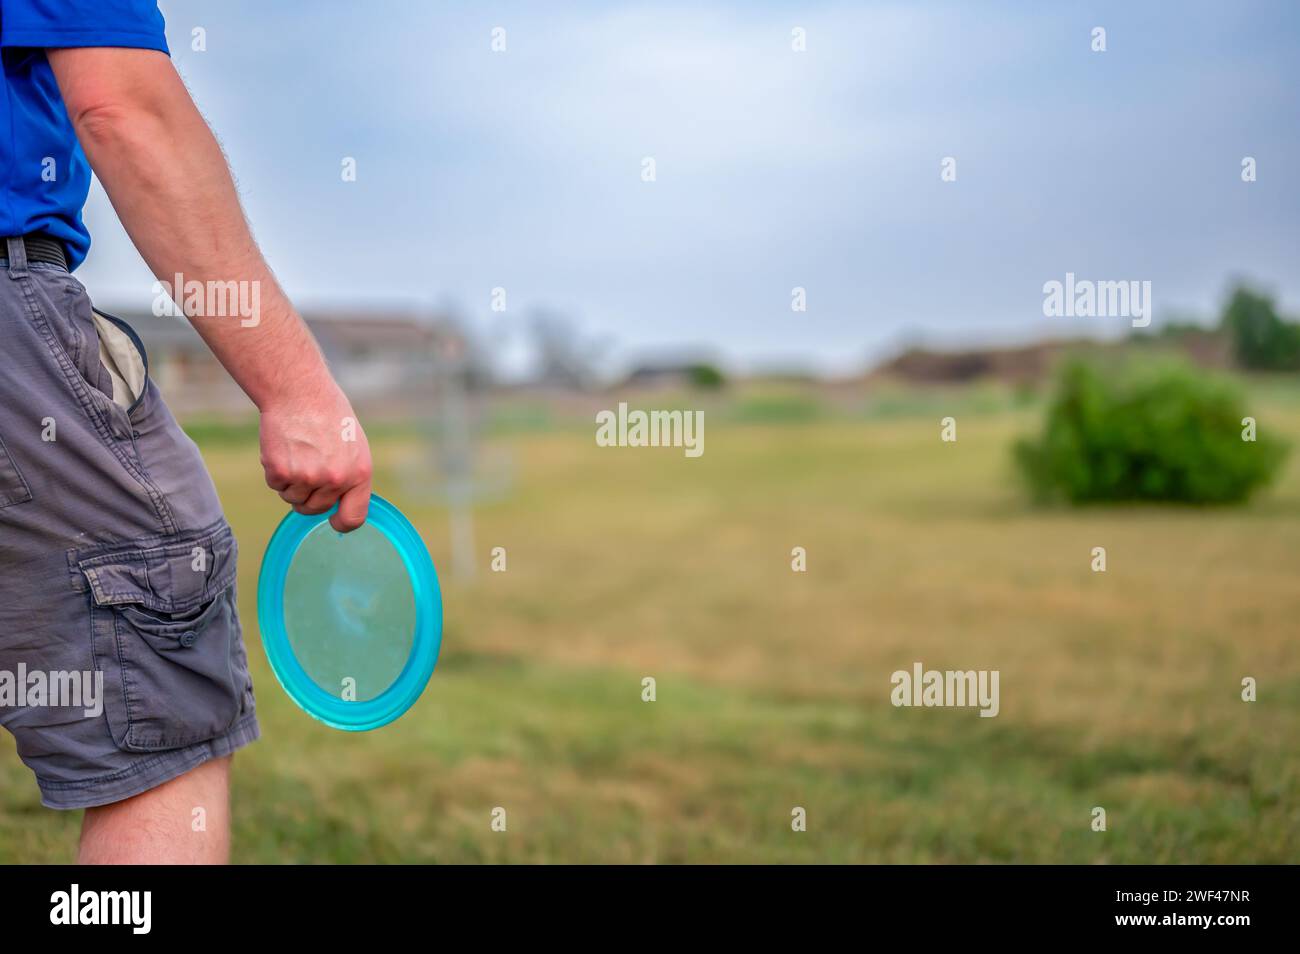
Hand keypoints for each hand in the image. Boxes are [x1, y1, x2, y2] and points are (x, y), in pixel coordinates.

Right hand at [258, 379, 371, 531]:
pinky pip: (275, 485)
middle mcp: (335, 479)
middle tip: (307, 466)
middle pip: (315, 509)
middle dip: (308, 494)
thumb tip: (341, 505)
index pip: (353, 517)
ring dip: (290, 482)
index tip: (333, 521)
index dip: (341, 523)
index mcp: (360, 474)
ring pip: (292, 499)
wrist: (300, 392)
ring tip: (297, 451)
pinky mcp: (281, 471)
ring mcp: (307, 477)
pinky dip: (275, 471)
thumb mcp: (354, 447)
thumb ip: (350, 477)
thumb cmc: (328, 416)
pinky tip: (283, 447)